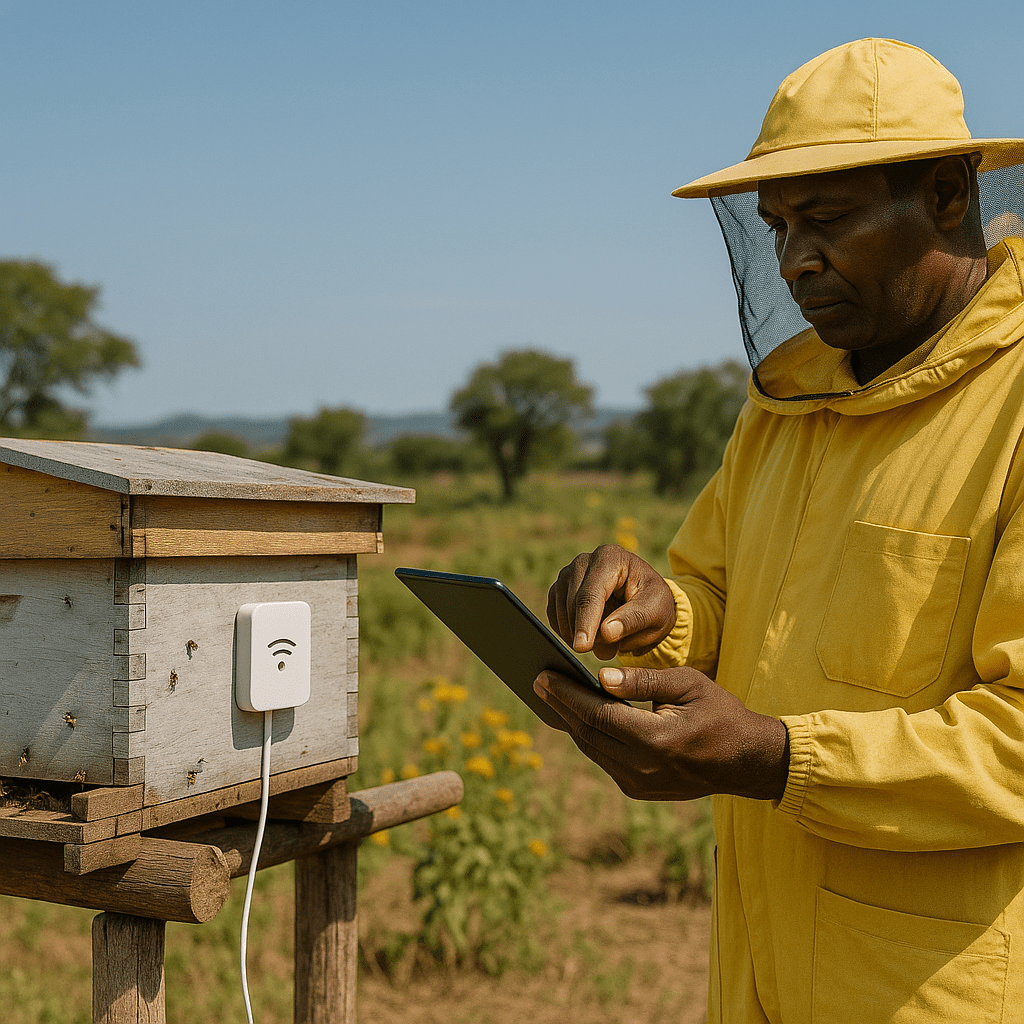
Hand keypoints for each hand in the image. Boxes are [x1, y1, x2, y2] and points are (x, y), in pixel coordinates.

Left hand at [533, 665, 789, 800]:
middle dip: (560, 706)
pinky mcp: (638, 790)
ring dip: (569, 722)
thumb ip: (643, 681)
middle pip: (587, 733)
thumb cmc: (720, 714)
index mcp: (656, 740)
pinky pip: (603, 759)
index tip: (542, 675)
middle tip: (538, 680)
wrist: (747, 761)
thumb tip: (600, 679)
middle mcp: (642, 768)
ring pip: (592, 749)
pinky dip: (588, 737)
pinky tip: (575, 717)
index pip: (597, 715)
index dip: (567, 694)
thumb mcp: (688, 685)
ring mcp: (639, 784)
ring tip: (551, 695)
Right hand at [546, 545, 676, 659]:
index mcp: (611, 558)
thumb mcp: (655, 613)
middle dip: (584, 631)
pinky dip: (567, 631)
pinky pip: (554, 615)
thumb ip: (632, 621)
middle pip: (572, 601)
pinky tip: (589, 637)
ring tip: (605, 645)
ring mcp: (568, 573)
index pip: (592, 593)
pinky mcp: (560, 589)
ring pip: (560, 609)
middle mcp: (585, 560)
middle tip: (607, 652)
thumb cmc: (653, 604)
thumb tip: (605, 633)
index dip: (585, 622)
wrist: (645, 603)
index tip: (582, 647)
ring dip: (578, 633)